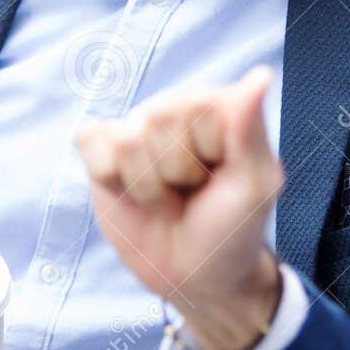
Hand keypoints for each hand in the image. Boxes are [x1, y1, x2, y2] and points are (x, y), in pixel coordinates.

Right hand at [76, 67, 284, 349]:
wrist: (193, 274)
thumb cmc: (231, 227)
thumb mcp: (255, 184)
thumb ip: (250, 130)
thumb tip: (260, 75)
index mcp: (214, 105)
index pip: (197, 105)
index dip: (207, 151)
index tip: (220, 176)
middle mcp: (173, 107)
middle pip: (156, 121)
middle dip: (176, 172)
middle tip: (192, 192)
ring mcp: (135, 128)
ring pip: (125, 140)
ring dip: (148, 186)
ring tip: (167, 199)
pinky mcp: (101, 151)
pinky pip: (89, 141)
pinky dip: (111, 178)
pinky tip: (132, 194)